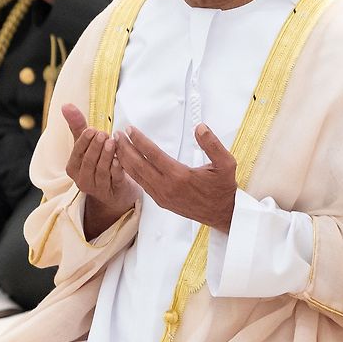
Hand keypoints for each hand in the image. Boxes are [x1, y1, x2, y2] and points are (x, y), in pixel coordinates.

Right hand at [61, 103, 136, 239]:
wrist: (116, 189)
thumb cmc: (98, 162)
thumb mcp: (88, 144)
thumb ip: (78, 126)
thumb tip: (66, 105)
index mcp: (73, 167)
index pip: (76, 153)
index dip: (83, 141)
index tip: (92, 129)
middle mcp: (82, 179)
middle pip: (88, 161)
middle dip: (95, 147)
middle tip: (103, 134)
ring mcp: (97, 187)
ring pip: (100, 170)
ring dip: (106, 155)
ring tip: (113, 142)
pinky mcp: (113, 191)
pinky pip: (114, 179)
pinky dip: (117, 168)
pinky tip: (121, 159)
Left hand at [115, 123, 236, 233]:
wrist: (223, 213)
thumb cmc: (223, 189)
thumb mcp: (226, 164)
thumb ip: (213, 145)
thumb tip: (200, 128)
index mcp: (180, 176)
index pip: (152, 154)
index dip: (139, 140)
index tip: (130, 130)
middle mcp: (166, 186)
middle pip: (138, 164)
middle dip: (125, 148)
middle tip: (117, 135)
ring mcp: (161, 195)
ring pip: (136, 175)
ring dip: (124, 159)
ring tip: (116, 146)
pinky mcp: (161, 201)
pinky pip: (141, 184)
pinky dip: (130, 172)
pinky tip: (127, 164)